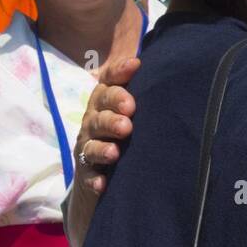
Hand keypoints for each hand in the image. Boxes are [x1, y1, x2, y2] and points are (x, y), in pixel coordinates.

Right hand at [73, 56, 139, 195]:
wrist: (102, 172)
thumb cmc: (123, 132)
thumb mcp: (130, 109)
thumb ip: (140, 89)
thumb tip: (160, 64)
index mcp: (104, 101)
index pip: (108, 81)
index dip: (119, 72)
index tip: (136, 65)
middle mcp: (93, 120)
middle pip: (100, 112)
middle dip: (113, 113)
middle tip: (129, 114)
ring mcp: (87, 145)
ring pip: (92, 143)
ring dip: (103, 147)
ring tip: (115, 152)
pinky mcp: (86, 171)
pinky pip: (88, 174)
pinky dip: (94, 179)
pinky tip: (102, 183)